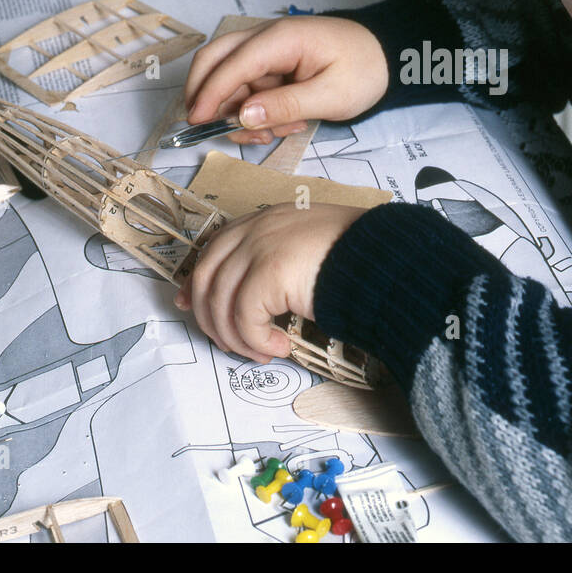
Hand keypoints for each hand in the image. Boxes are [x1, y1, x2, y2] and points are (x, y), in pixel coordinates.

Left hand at [175, 202, 369, 362]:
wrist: (382, 257)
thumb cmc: (355, 259)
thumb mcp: (306, 251)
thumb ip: (272, 262)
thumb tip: (247, 296)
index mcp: (264, 220)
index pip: (213, 250)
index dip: (195, 282)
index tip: (188, 305)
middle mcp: (256, 229)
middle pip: (205, 278)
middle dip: (210, 318)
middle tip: (231, 344)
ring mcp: (260, 247)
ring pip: (221, 302)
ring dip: (236, 337)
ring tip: (262, 351)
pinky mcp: (269, 271)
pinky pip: (245, 318)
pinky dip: (257, 340)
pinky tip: (280, 346)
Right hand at [183, 16, 387, 146]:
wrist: (388, 57)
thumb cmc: (365, 70)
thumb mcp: (331, 95)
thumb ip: (286, 106)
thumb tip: (243, 116)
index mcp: (281, 38)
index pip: (233, 63)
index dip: (210, 93)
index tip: (197, 121)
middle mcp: (267, 38)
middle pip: (216, 60)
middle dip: (206, 95)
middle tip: (211, 129)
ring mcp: (268, 50)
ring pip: (230, 78)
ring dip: (238, 110)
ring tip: (269, 134)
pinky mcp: (273, 64)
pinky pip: (249, 87)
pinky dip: (255, 110)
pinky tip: (281, 125)